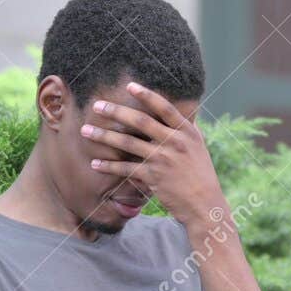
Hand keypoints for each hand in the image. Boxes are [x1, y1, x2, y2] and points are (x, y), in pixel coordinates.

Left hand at [86, 83, 226, 227]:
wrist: (205, 205)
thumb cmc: (201, 176)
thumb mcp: (199, 149)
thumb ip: (187, 131)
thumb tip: (180, 114)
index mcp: (187, 132)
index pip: (164, 108)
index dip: (147, 95)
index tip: (130, 85)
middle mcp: (174, 142)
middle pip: (140, 120)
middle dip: (115, 111)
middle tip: (96, 105)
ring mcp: (163, 159)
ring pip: (127, 142)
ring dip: (104, 136)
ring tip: (86, 131)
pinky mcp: (153, 176)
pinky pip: (125, 168)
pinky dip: (109, 165)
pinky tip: (95, 163)